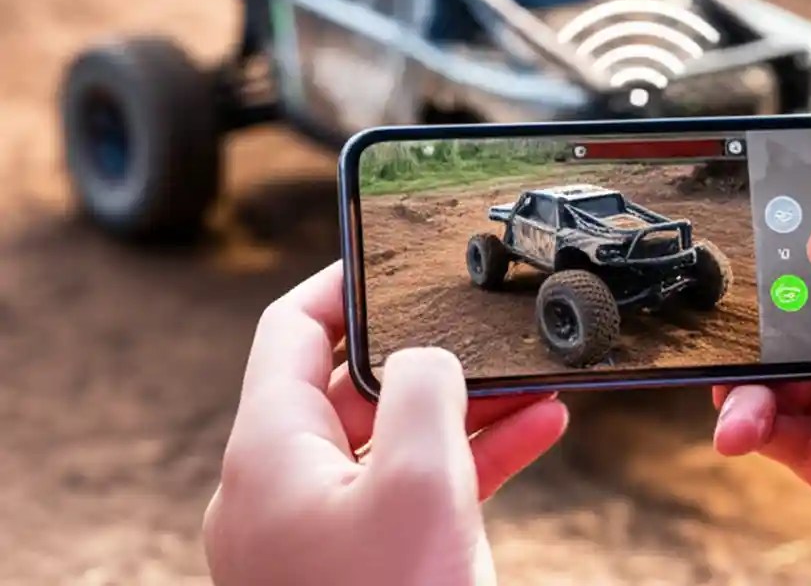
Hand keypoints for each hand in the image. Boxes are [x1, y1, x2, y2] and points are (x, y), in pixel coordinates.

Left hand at [203, 263, 568, 585]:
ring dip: (466, 406)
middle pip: (352, 387)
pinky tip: (538, 432)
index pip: (289, 332)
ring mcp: (320, 533)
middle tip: (491, 331)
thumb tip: (430, 358)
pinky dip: (470, 458)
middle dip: (432, 355)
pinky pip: (413, 491)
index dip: (344, 286)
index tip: (397, 257)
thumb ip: (428, 388)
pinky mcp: (361, 566)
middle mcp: (282, 489)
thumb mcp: (422, 479)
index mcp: (268, 455)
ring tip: (535, 382)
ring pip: (394, 440)